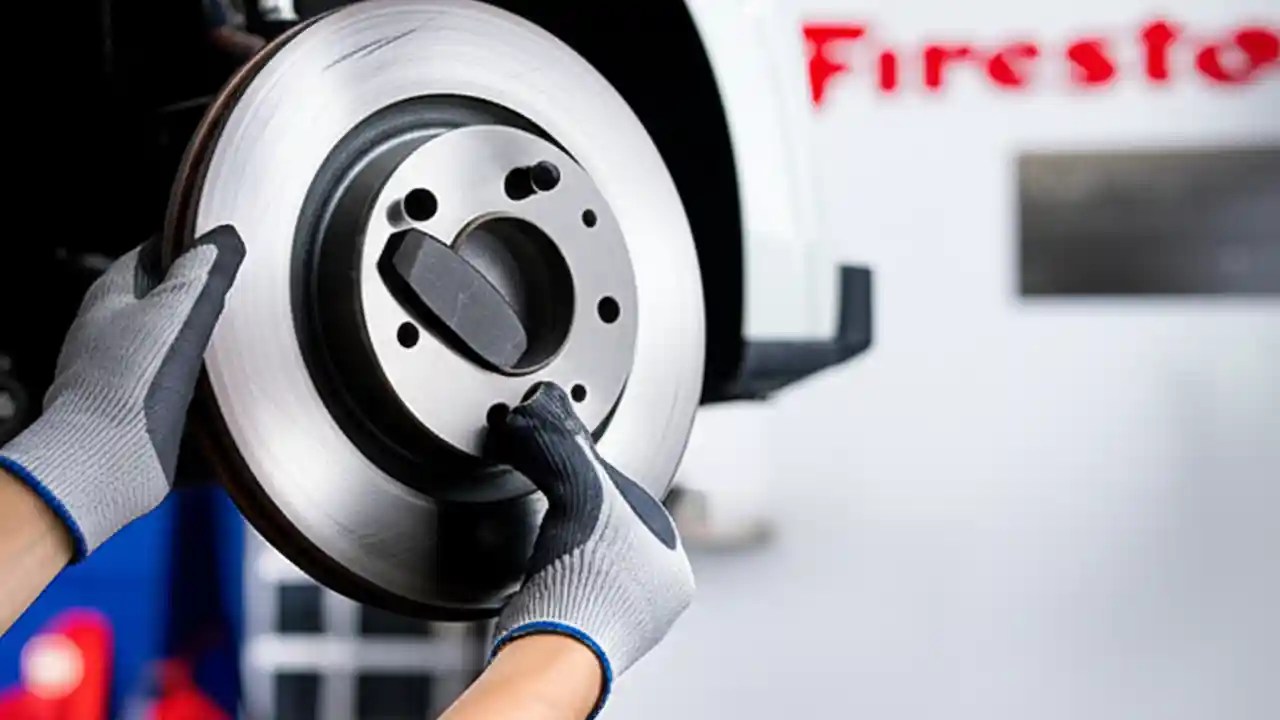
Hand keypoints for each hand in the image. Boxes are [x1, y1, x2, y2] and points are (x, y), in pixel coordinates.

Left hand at [0, 226, 244, 559]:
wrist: (105, 458)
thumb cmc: (133, 382)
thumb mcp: (177, 314)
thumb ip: (204, 274)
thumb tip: (225, 237)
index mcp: (109, 297)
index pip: (147, 255)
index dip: (182, 246)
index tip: (216, 246)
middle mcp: (105, 330)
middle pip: (152, 296)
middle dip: (188, 291)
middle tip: (230, 287)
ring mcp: (113, 369)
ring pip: (155, 336)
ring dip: (187, 334)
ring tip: (228, 331)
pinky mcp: (127, 405)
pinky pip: (159, 375)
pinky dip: (183, 370)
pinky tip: (209, 379)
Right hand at [484, 382, 694, 716]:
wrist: (552, 653)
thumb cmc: (583, 583)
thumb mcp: (578, 491)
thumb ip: (562, 445)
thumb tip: (546, 404)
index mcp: (672, 564)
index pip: (633, 501)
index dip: (594, 479)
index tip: (566, 471)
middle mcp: (656, 597)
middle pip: (612, 531)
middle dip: (581, 515)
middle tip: (555, 506)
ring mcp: (624, 622)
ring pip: (593, 564)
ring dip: (566, 547)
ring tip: (546, 541)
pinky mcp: (587, 638)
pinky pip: (572, 590)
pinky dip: (555, 577)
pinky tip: (540, 574)